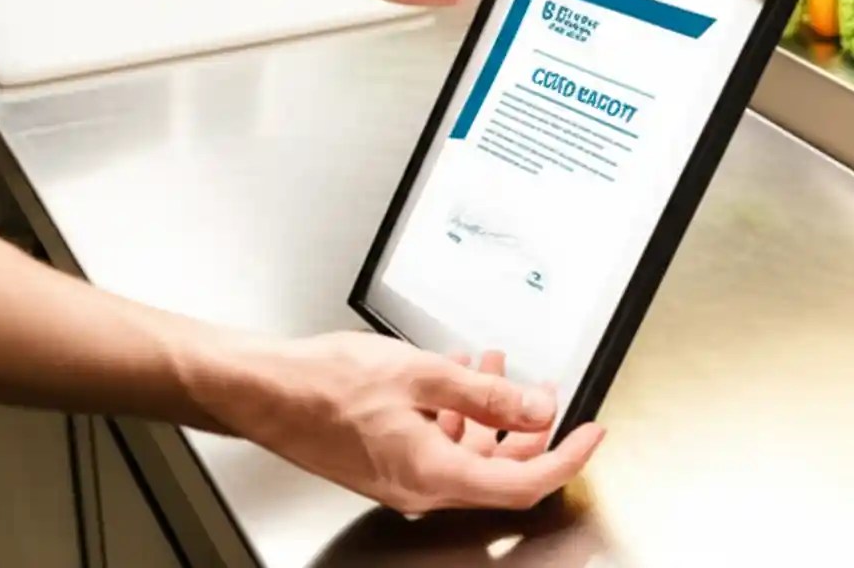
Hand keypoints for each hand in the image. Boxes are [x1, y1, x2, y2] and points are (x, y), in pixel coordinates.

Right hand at [219, 332, 603, 512]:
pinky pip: (436, 446)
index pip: (525, 482)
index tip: (591, 433)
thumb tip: (537, 410)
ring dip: (489, 413)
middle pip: (499, 472)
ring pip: (467, 456)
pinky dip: (455, 415)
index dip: (568, 457)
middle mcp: (419, 488)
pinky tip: (455, 378)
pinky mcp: (383, 463)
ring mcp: (400, 479)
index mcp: (434, 474)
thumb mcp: (421, 375)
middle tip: (544, 391)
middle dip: (528, 429)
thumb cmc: (322, 384)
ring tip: (495, 365)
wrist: (262, 391)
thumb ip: (488, 396)